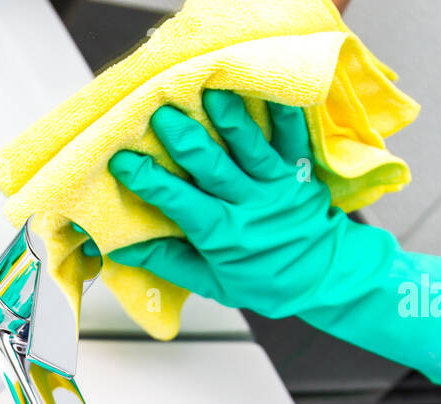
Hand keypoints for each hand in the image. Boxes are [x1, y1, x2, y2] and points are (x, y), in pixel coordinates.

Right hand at [106, 89, 369, 318]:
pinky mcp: (298, 168)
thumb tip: (117, 248)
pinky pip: (292, 135)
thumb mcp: (208, 282)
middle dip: (185, 138)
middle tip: (159, 111)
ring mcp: (275, 183)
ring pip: (249, 145)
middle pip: (212, 167)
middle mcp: (248, 205)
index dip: (149, 181)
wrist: (322, 276)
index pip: (178, 202)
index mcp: (221, 234)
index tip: (121, 160)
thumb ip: (165, 262)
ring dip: (229, 115)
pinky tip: (270, 84)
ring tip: (210, 87)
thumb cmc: (261, 280)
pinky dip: (284, 109)